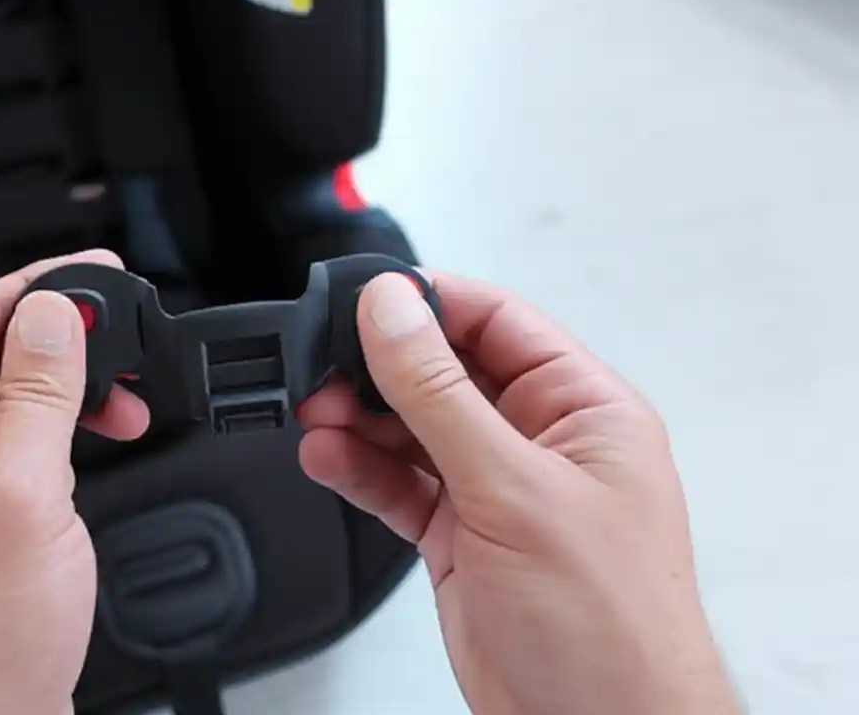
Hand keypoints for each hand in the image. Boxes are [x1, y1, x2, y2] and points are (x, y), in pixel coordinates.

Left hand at [0, 250, 148, 714]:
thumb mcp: (22, 496)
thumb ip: (40, 395)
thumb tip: (54, 312)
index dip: (32, 290)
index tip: (96, 274)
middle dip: (63, 346)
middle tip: (128, 338)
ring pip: (10, 411)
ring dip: (71, 397)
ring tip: (128, 407)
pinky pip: (18, 459)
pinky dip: (65, 444)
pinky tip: (99, 450)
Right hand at [298, 272, 737, 713]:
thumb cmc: (609, 626)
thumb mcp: (514, 488)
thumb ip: (441, 395)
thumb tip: (393, 311)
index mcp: (584, 410)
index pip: (498, 322)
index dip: (430, 303)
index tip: (365, 299)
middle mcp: (541, 444)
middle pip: (447, 374)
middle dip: (381, 368)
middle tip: (323, 366)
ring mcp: (498, 493)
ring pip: (414, 431)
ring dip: (360, 420)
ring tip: (315, 413)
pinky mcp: (461, 539)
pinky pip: (399, 485)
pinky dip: (359, 470)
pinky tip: (327, 456)